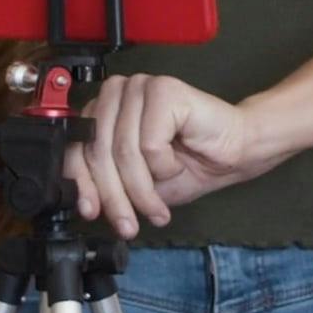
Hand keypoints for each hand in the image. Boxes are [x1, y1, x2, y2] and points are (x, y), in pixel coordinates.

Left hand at [68, 74, 287, 238]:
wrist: (236, 151)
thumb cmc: (189, 163)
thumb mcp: (137, 183)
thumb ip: (107, 185)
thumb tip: (83, 204)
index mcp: (104, 108)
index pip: (76, 147)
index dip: (82, 184)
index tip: (90, 212)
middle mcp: (118, 92)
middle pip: (99, 151)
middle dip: (115, 196)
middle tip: (128, 224)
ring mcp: (140, 87)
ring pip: (123, 151)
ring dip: (142, 190)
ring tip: (157, 208)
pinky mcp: (164, 90)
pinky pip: (150, 143)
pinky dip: (164, 165)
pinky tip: (177, 164)